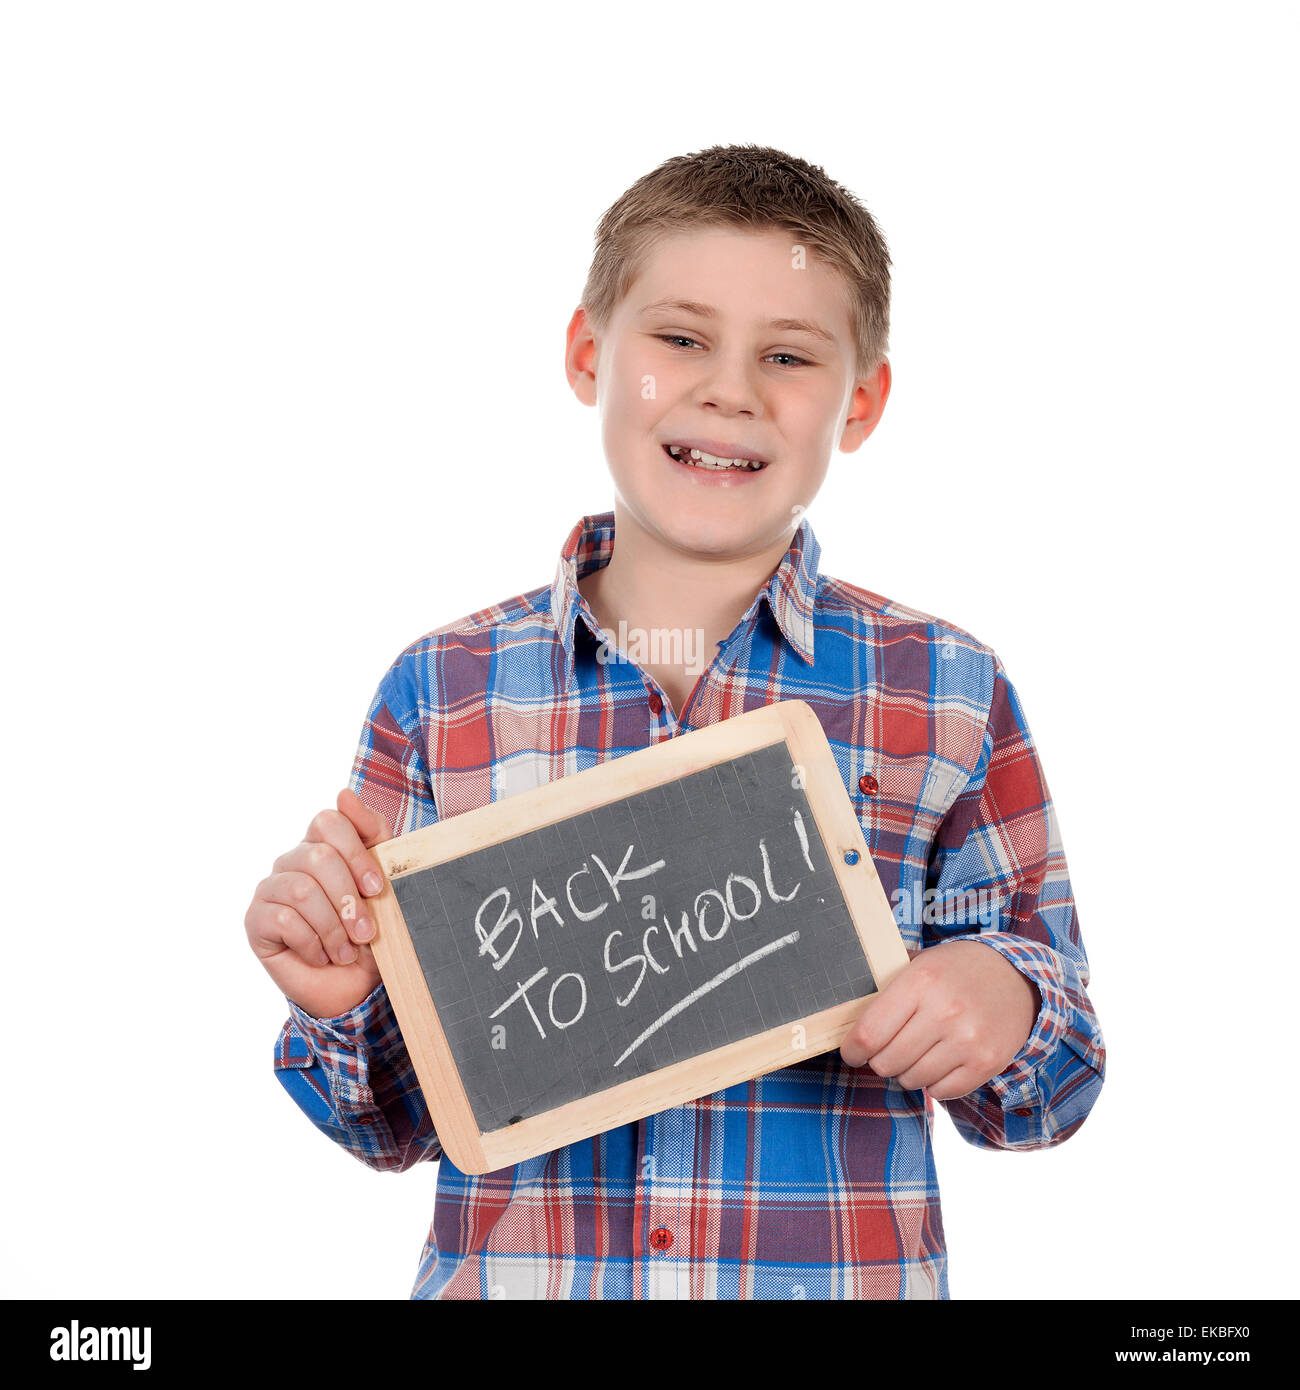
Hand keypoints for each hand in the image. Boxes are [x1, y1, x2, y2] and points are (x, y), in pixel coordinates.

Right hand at [245, 788, 393, 1019]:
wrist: (354, 985)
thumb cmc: (370, 930)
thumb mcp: (385, 882)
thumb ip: (372, 835)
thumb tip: (344, 793)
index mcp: (323, 845)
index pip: (329, 821)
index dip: (356, 853)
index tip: (376, 887)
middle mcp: (293, 860)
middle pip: (317, 857)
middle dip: (348, 899)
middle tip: (366, 931)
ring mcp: (271, 888)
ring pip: (301, 890)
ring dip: (333, 927)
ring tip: (346, 950)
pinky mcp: (255, 920)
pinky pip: (282, 919)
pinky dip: (312, 943)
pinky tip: (321, 956)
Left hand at [839, 940, 1039, 1098]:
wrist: (1015, 976)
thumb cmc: (956, 971)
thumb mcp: (919, 964)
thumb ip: (885, 988)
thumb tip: (846, 1018)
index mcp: (920, 982)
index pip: (869, 1034)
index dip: (853, 1050)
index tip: (852, 1052)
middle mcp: (944, 1011)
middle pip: (887, 1062)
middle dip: (880, 1060)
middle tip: (888, 1049)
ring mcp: (968, 1040)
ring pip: (912, 1080)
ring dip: (907, 1072)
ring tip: (916, 1052)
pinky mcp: (987, 1063)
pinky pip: (941, 1092)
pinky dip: (934, 1082)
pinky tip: (940, 1061)